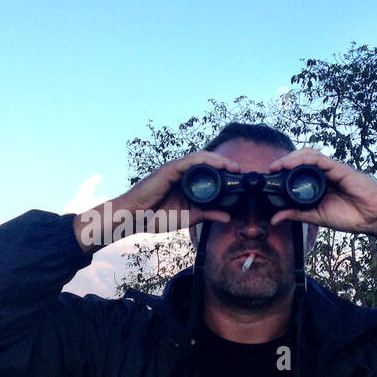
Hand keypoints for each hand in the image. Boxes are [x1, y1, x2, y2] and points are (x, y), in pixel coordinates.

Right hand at [73, 149, 240, 252]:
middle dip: (226, 164)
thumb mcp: (188, 217)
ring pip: (202, 158)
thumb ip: (207, 215)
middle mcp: (182, 173)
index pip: (209, 173)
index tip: (240, 179)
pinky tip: (218, 164)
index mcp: (186, 183)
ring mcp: (176, 169)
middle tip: (241, 171)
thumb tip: (227, 217)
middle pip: (208, 163)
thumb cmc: (156, 217)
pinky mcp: (170, 169)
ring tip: (234, 166)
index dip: (225, 173)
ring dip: (220, 160)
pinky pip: (191, 161)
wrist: (134, 218)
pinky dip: (206, 160)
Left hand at [267, 148, 376, 250]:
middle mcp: (325, 173)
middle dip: (285, 161)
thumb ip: (296, 215)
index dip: (284, 169)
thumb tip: (274, 218)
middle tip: (271, 170)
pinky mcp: (340, 168)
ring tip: (279, 165)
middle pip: (302, 159)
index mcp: (319, 183)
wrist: (373, 218)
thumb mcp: (316, 217)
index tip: (270, 176)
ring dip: (292, 158)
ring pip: (309, 155)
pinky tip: (293, 164)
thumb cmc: (349, 216)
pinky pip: (320, 159)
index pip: (299, 170)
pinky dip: (305, 160)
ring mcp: (332, 169)